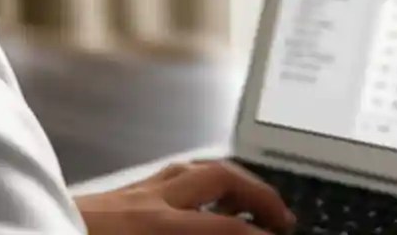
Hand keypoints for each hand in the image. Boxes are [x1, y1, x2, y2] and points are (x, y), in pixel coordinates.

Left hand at [75, 159, 296, 233]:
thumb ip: (191, 234)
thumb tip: (229, 232)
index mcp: (153, 227)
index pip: (228, 229)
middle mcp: (146, 201)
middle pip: (220, 178)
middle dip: (259, 195)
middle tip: (281, 219)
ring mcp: (130, 192)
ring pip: (193, 168)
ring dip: (231, 180)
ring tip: (250, 201)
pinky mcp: (116, 194)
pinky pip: (168, 175)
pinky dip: (196, 180)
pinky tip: (200, 196)